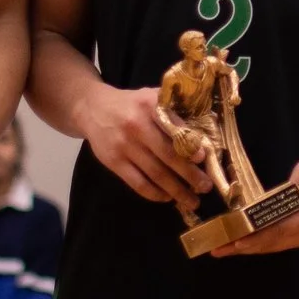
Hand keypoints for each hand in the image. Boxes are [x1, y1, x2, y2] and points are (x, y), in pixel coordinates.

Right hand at [79, 84, 208, 211]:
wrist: (93, 108)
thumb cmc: (132, 104)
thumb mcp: (152, 97)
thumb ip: (174, 110)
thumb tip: (201, 134)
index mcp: (151, 106)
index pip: (174, 127)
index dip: (189, 145)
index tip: (203, 158)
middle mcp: (137, 126)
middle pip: (168, 155)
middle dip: (189, 174)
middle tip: (205, 187)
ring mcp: (124, 146)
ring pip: (155, 173)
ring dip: (175, 190)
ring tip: (191, 201)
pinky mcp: (113, 162)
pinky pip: (137, 183)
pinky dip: (154, 193)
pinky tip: (167, 197)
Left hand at [210, 152, 298, 257]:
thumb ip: (286, 191)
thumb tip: (264, 205)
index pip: (275, 232)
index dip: (252, 239)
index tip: (232, 243)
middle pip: (272, 244)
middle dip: (243, 247)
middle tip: (217, 249)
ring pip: (275, 246)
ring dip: (250, 247)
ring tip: (226, 249)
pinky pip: (281, 242)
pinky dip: (262, 243)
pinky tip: (247, 243)